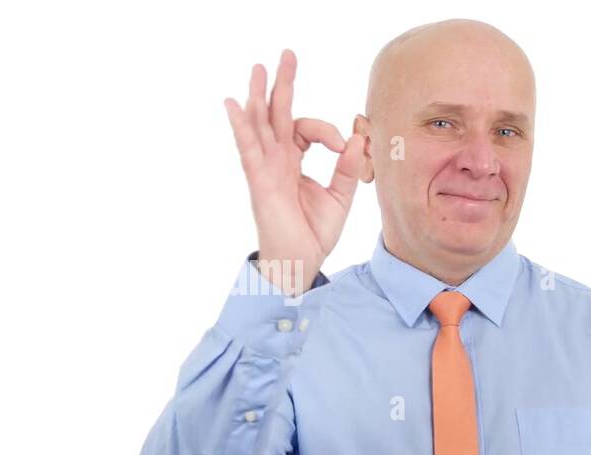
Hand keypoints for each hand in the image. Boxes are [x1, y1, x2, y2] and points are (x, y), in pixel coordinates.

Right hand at [223, 49, 363, 294]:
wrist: (299, 264)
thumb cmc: (313, 234)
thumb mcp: (340, 197)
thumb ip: (347, 168)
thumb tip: (357, 138)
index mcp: (293, 163)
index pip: (305, 129)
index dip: (326, 129)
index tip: (342, 145)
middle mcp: (276, 161)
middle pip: (276, 114)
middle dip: (282, 84)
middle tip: (286, 54)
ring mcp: (265, 169)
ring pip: (260, 124)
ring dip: (258, 95)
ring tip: (258, 68)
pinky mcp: (260, 181)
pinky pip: (249, 149)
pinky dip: (241, 126)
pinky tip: (234, 104)